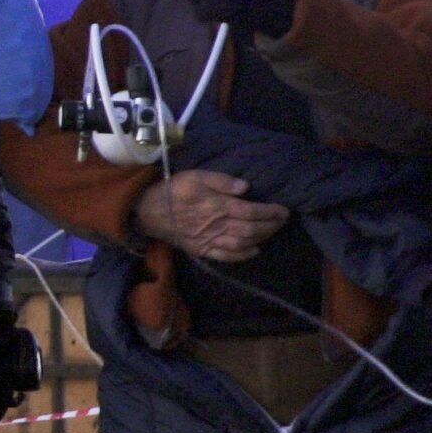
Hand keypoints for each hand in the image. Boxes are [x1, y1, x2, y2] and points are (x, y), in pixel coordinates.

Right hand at [132, 168, 290, 263]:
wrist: (148, 211)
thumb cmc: (173, 189)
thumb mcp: (196, 176)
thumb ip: (221, 181)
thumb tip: (245, 187)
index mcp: (217, 206)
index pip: (251, 211)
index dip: (270, 212)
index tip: (283, 210)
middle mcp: (217, 225)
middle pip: (251, 229)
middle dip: (271, 226)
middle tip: (283, 220)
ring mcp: (210, 240)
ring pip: (242, 243)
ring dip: (261, 238)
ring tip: (272, 231)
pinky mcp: (203, 249)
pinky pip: (227, 256)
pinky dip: (243, 255)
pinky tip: (254, 250)